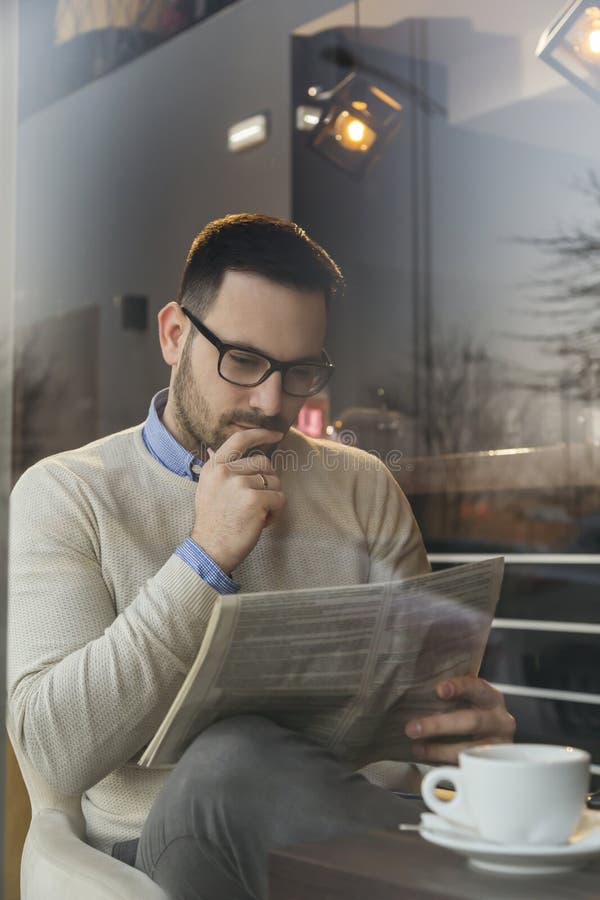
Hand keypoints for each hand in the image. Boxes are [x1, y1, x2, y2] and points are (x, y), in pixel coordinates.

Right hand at [190, 428, 285, 573]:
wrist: (210, 550)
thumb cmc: (213, 522)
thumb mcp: (207, 488)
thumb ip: (219, 468)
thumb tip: (223, 447)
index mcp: (214, 466)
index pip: (240, 439)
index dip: (261, 434)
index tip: (276, 435)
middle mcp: (225, 471)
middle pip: (265, 463)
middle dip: (268, 481)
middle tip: (256, 502)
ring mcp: (240, 484)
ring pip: (274, 482)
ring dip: (271, 499)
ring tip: (255, 514)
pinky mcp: (255, 499)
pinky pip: (280, 498)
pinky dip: (275, 512)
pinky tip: (261, 522)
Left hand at [405, 676, 514, 763]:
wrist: (494, 737)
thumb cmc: (472, 712)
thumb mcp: (469, 700)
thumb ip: (450, 696)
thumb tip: (415, 694)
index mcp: (492, 698)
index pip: (477, 688)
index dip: (459, 687)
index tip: (439, 690)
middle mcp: (499, 721)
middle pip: (471, 722)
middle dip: (438, 725)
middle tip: (412, 728)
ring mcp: (498, 747)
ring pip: (470, 750)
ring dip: (439, 750)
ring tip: (418, 748)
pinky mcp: (493, 767)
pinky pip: (468, 768)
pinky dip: (446, 765)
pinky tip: (430, 761)